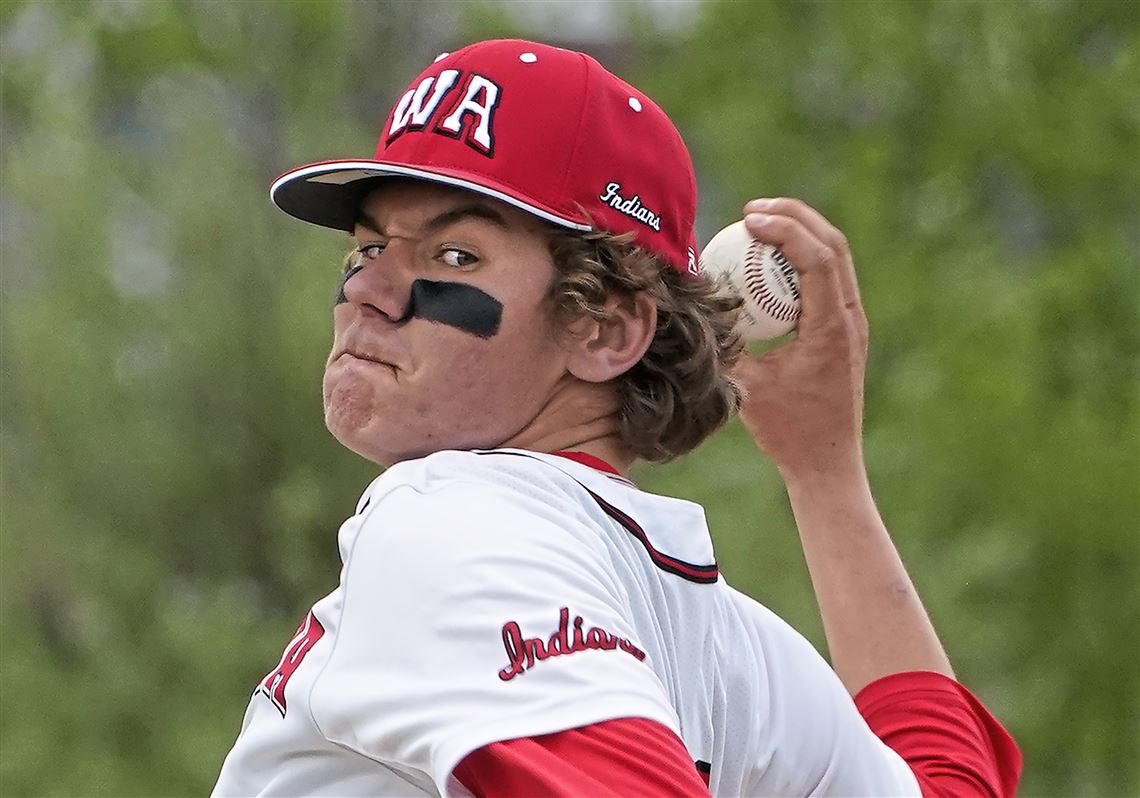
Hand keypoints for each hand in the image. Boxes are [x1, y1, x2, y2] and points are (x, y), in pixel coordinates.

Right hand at [732, 198, 867, 481]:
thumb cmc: (788, 431)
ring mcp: (852, 323)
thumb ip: (725, 344)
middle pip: (834, 244)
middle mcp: (850, 318)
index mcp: (832, 328)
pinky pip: (827, 280)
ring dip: (801, 233)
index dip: (785, 229)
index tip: (748, 219)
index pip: (817, 259)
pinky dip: (800, 260)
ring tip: (760, 224)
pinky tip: (768, 264)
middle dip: (796, 216)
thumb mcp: (748, 386)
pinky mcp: (845, 330)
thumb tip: (695, 305)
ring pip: (836, 258)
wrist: (828, 463)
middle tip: (753, 209)